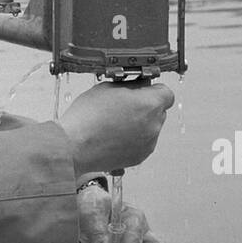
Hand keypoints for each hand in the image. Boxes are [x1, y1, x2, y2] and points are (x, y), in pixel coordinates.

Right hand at [55, 80, 174, 176]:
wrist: (74, 146)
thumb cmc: (88, 116)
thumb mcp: (108, 87)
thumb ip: (131, 85)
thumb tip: (140, 84)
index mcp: (149, 104)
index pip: (167, 93)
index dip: (153, 90)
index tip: (142, 90)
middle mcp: (154, 125)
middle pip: (159, 111)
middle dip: (145, 107)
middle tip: (124, 105)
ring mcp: (148, 143)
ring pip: (150, 127)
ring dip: (139, 123)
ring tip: (114, 123)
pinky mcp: (139, 157)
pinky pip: (142, 143)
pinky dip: (133, 139)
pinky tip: (113, 136)